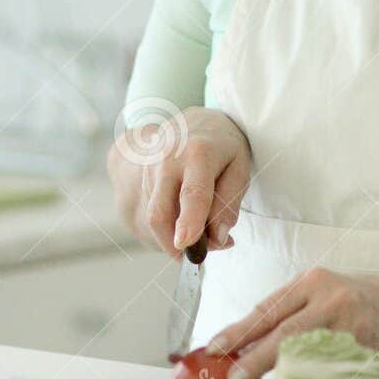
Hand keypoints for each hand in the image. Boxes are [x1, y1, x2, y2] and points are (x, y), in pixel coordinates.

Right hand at [107, 106, 251, 256]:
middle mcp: (166, 160)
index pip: (193, 193)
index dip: (190, 221)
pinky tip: (182, 216)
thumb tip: (218, 238)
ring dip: (173, 235)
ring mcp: (148, 170)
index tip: (186, 244)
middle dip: (173, 244)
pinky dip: (166, 226)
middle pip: (160, 212)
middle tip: (194, 257)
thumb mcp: (239, 166)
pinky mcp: (138, 180)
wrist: (192, 120)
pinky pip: (147, 214)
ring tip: (198, 228)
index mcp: (198, 153)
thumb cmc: (221, 146)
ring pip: (153, 218)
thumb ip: (230, 203)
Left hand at [207, 268, 378, 378]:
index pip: (268, 308)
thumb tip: (246, 345)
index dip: (239, 330)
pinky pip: (327, 372)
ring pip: (304, 353)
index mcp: (312, 282)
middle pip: (283, 331)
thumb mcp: (323, 292)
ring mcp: (348, 324)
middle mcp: (328, 298)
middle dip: (253, 357)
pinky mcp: (363, 347)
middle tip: (231, 377)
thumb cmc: (358, 300)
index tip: (213, 347)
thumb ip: (291, 312)